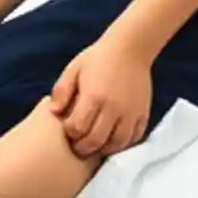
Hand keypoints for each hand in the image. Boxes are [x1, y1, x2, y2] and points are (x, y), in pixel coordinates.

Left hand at [50, 41, 152, 157]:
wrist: (130, 48)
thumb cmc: (98, 59)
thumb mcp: (74, 69)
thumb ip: (61, 91)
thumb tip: (54, 112)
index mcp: (93, 96)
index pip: (78, 128)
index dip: (70, 133)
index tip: (68, 129)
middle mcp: (113, 108)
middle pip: (96, 141)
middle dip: (83, 147)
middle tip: (78, 146)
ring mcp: (130, 113)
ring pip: (117, 144)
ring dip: (104, 149)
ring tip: (95, 145)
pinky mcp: (143, 114)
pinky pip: (134, 138)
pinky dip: (123, 144)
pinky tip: (113, 140)